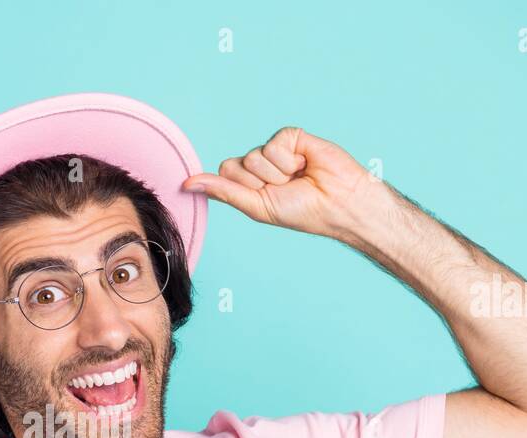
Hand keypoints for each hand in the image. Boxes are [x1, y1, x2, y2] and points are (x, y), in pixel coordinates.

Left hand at [183, 127, 379, 239]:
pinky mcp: (291, 136)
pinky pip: (274, 144)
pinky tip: (306, 164)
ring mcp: (275, 149)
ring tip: (298, 177)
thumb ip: (223, 191)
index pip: (224, 173)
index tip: (265, 196)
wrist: (339, 203)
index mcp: (248, 183)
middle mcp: (259, 165)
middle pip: (235, 164)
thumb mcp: (257, 206)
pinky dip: (289, 160)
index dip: (243, 187)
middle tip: (284, 188)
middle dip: (259, 181)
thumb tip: (187, 184)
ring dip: (277, 173)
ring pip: (254, 156)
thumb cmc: (301, 211)